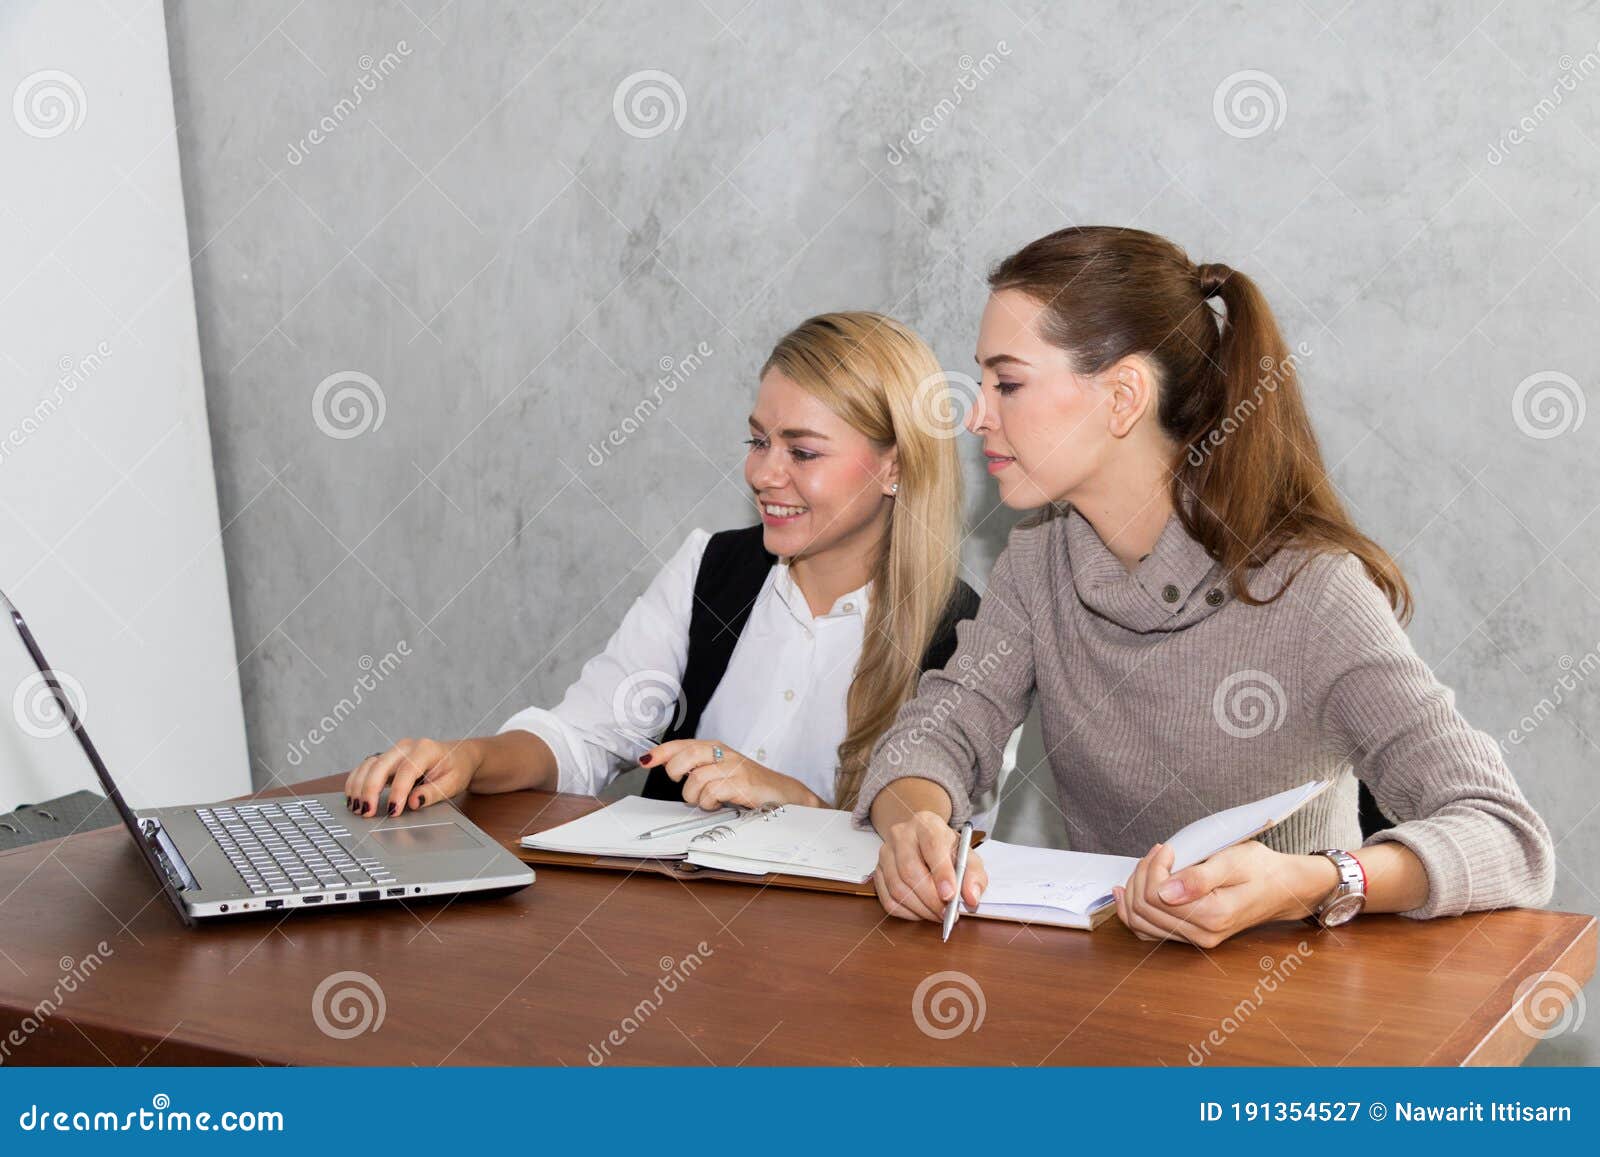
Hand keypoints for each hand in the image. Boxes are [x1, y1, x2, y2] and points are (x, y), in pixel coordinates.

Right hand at [342, 737, 483, 817]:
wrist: (457, 756)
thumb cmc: (456, 769)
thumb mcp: (453, 783)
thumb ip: (433, 793)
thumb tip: (413, 802)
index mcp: (425, 749)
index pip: (407, 770)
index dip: (397, 792)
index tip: (392, 811)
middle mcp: (406, 747)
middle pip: (381, 765)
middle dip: (370, 790)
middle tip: (367, 812)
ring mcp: (394, 751)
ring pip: (369, 765)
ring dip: (359, 786)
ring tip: (357, 809)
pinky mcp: (386, 759)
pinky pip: (365, 767)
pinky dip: (356, 782)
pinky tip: (353, 798)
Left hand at [642, 739, 822, 809]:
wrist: (783, 793)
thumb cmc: (749, 784)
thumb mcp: (721, 771)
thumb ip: (698, 768)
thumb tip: (669, 767)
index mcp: (716, 747)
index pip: (682, 745)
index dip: (661, 752)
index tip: (645, 760)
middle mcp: (723, 753)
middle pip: (686, 756)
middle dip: (676, 772)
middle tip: (681, 783)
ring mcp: (733, 768)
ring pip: (696, 780)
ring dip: (696, 796)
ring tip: (708, 800)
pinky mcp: (740, 784)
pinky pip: (712, 793)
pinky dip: (710, 803)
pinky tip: (719, 804)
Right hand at [872, 811, 987, 921]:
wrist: (924, 842)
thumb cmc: (947, 850)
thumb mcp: (967, 856)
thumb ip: (974, 876)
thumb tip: (971, 898)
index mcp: (927, 823)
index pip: (932, 845)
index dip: (941, 873)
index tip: (950, 896)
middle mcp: (901, 834)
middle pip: (910, 869)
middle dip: (930, 898)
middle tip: (946, 913)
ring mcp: (885, 852)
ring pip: (897, 887)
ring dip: (920, 908)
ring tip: (937, 915)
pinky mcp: (877, 871)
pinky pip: (887, 898)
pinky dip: (906, 912)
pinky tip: (921, 912)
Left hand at [1111, 840, 1340, 947]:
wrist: (1282, 888)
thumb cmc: (1261, 869)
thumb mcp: (1232, 862)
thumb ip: (1198, 878)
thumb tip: (1164, 891)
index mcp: (1212, 916)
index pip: (1156, 895)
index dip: (1153, 867)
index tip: (1167, 849)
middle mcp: (1201, 935)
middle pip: (1143, 908)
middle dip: (1142, 875)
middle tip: (1159, 853)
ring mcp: (1195, 939)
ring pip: (1140, 922)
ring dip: (1134, 890)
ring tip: (1150, 866)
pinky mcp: (1190, 936)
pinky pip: (1149, 930)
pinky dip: (1133, 910)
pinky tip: (1127, 892)